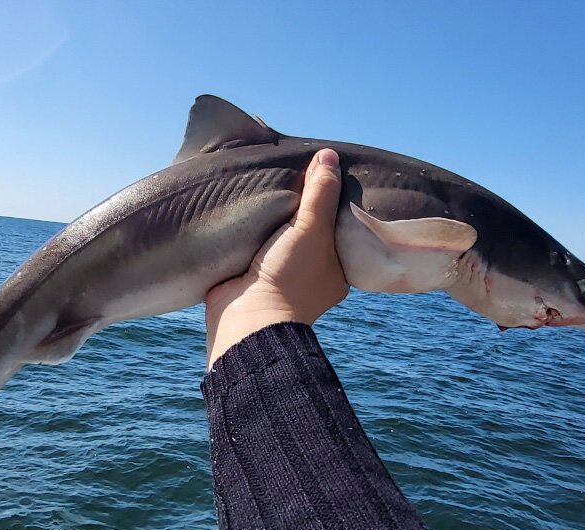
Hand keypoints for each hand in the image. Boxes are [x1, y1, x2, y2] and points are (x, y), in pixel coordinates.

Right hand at [205, 148, 347, 368]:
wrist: (245, 319)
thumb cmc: (290, 277)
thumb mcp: (311, 229)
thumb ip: (320, 193)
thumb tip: (330, 156)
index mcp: (336, 269)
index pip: (338, 226)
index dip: (331, 199)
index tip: (324, 171)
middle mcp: (311, 274)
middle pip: (309, 228)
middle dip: (300, 205)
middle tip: (294, 170)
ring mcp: (280, 275)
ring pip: (281, 235)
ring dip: (274, 215)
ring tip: (269, 179)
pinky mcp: (252, 275)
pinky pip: (257, 244)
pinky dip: (254, 228)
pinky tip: (249, 203)